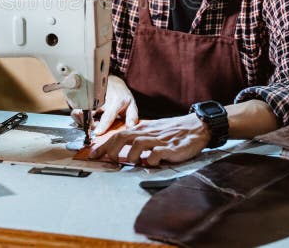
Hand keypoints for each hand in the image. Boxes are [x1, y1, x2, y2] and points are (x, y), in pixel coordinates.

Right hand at [70, 75, 138, 134]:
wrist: (113, 82)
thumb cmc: (122, 96)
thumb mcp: (131, 105)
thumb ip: (132, 117)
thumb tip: (130, 127)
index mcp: (116, 101)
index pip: (109, 114)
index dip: (103, 124)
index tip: (97, 133)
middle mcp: (103, 99)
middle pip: (91, 113)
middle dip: (89, 123)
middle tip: (94, 129)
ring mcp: (92, 98)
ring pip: (81, 111)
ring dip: (82, 121)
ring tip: (89, 124)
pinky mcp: (84, 99)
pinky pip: (76, 111)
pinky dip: (78, 118)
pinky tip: (85, 121)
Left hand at [89, 113, 210, 165]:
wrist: (196, 126)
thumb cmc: (172, 131)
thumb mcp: (152, 131)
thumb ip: (137, 139)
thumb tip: (120, 150)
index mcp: (141, 129)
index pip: (118, 135)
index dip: (104, 144)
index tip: (92, 154)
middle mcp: (147, 133)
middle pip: (123, 137)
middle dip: (111, 149)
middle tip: (105, 159)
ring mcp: (159, 140)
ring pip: (138, 144)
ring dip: (130, 154)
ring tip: (129, 162)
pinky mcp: (171, 148)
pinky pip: (158, 153)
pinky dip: (151, 158)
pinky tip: (150, 162)